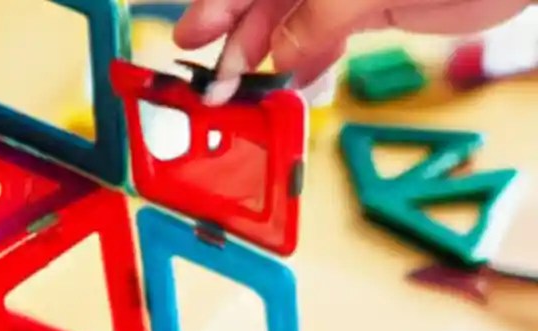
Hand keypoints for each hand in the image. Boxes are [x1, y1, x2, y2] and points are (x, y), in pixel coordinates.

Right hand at [182, 0, 531, 103]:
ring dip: (268, 60)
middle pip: (262, 2)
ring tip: (250, 94)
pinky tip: (295, 85)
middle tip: (214, 83)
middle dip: (236, 41)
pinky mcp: (367, 7)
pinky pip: (320, 37)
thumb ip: (318, 17)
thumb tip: (283, 53)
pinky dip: (306, 63)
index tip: (191, 39)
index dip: (216, 6)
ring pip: (288, 23)